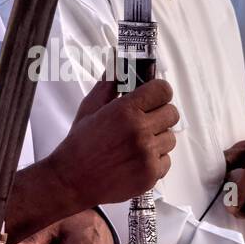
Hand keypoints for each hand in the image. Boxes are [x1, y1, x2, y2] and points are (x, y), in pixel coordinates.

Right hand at [52, 77, 178, 206]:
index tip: (152, 98)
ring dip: (157, 139)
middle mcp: (140, 131)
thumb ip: (109, 83)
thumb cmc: (79, 145)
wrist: (72, 181)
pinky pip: (167, 160)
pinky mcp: (151, 174)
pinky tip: (136, 160)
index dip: (158, 92)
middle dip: (159, 114)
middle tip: (143, 121)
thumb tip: (119, 62)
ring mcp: (147, 154)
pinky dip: (155, 160)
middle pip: (172, 113)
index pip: (163, 90)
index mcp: (125, 110)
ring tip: (136, 144)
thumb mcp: (90, 108)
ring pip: (170, 138)